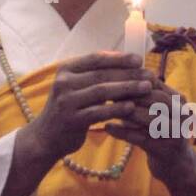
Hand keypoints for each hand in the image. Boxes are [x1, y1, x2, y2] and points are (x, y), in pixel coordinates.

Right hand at [30, 51, 150, 160]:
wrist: (46, 137)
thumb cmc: (69, 109)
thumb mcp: (76, 88)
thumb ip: (94, 75)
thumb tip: (126, 61)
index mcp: (66, 70)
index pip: (96, 59)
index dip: (119, 58)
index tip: (139, 59)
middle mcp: (63, 83)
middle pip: (102, 74)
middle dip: (128, 74)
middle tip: (149, 75)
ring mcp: (66, 101)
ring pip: (102, 91)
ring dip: (127, 88)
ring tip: (146, 88)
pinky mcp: (72, 120)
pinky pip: (99, 112)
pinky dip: (117, 109)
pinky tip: (132, 107)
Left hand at [105, 76, 195, 195]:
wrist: (178, 166)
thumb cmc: (161, 134)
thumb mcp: (158, 112)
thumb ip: (144, 96)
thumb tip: (118, 77)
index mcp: (180, 103)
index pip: (156, 85)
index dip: (134, 80)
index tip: (112, 77)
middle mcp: (181, 116)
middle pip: (155, 99)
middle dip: (130, 94)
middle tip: (107, 91)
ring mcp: (174, 134)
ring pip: (148, 118)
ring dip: (125, 112)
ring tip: (105, 108)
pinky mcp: (164, 151)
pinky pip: (140, 138)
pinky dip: (122, 132)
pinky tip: (107, 127)